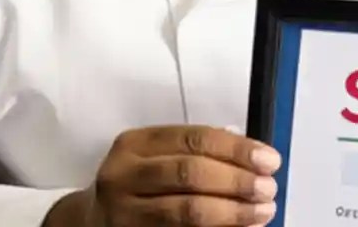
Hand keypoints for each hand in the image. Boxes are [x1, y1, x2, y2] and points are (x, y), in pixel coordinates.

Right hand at [43, 125, 281, 226]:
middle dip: (237, 181)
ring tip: (261, 211)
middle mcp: (123, 176)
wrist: (90, 221)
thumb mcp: (155, 156)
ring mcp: (123, 213)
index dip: (237, 149)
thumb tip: (252, 158)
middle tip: (267, 188)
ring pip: (186, 211)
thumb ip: (195, 151)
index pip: (195, 139)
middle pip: (191, 173)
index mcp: (135, 144)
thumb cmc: (137, 185)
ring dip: (232, 212)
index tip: (268, 160)